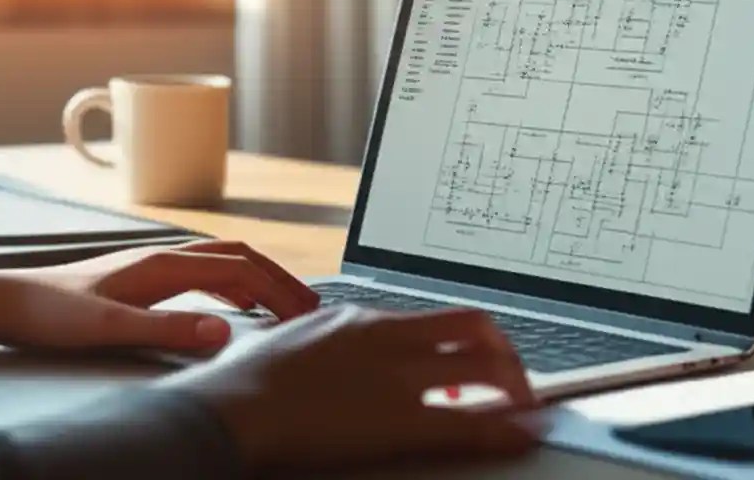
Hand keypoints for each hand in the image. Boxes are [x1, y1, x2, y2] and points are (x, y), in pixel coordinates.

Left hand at [0, 239, 319, 353]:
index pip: (241, 269)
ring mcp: (154, 264)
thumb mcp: (109, 328)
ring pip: (225, 262)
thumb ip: (168, 331)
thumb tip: (226, 333)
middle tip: (309, 308)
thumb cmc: (52, 315)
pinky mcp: (144, 277)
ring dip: (260, 280)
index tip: (306, 313)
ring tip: (284, 305)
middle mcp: (164, 257)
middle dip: (280, 280)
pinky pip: (205, 273)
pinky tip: (234, 304)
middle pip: (240, 258)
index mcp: (164, 265)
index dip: (279, 289)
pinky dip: (234, 285)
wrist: (7, 303)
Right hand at [160, 303, 544, 474]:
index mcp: (359, 320)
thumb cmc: (243, 386)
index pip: (433, 319)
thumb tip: (320, 353)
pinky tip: (522, 434)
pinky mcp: (400, 421)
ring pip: (484, 365)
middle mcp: (388, 337)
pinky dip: (507, 427)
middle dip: (503, 353)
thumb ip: (319, 345)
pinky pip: (472, 422)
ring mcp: (398, 376)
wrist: (228, 410)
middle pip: (472, 328)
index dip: (465, 341)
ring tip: (525, 406)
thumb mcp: (286, 345)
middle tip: (514, 380)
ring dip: (514, 386)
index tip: (474, 362)